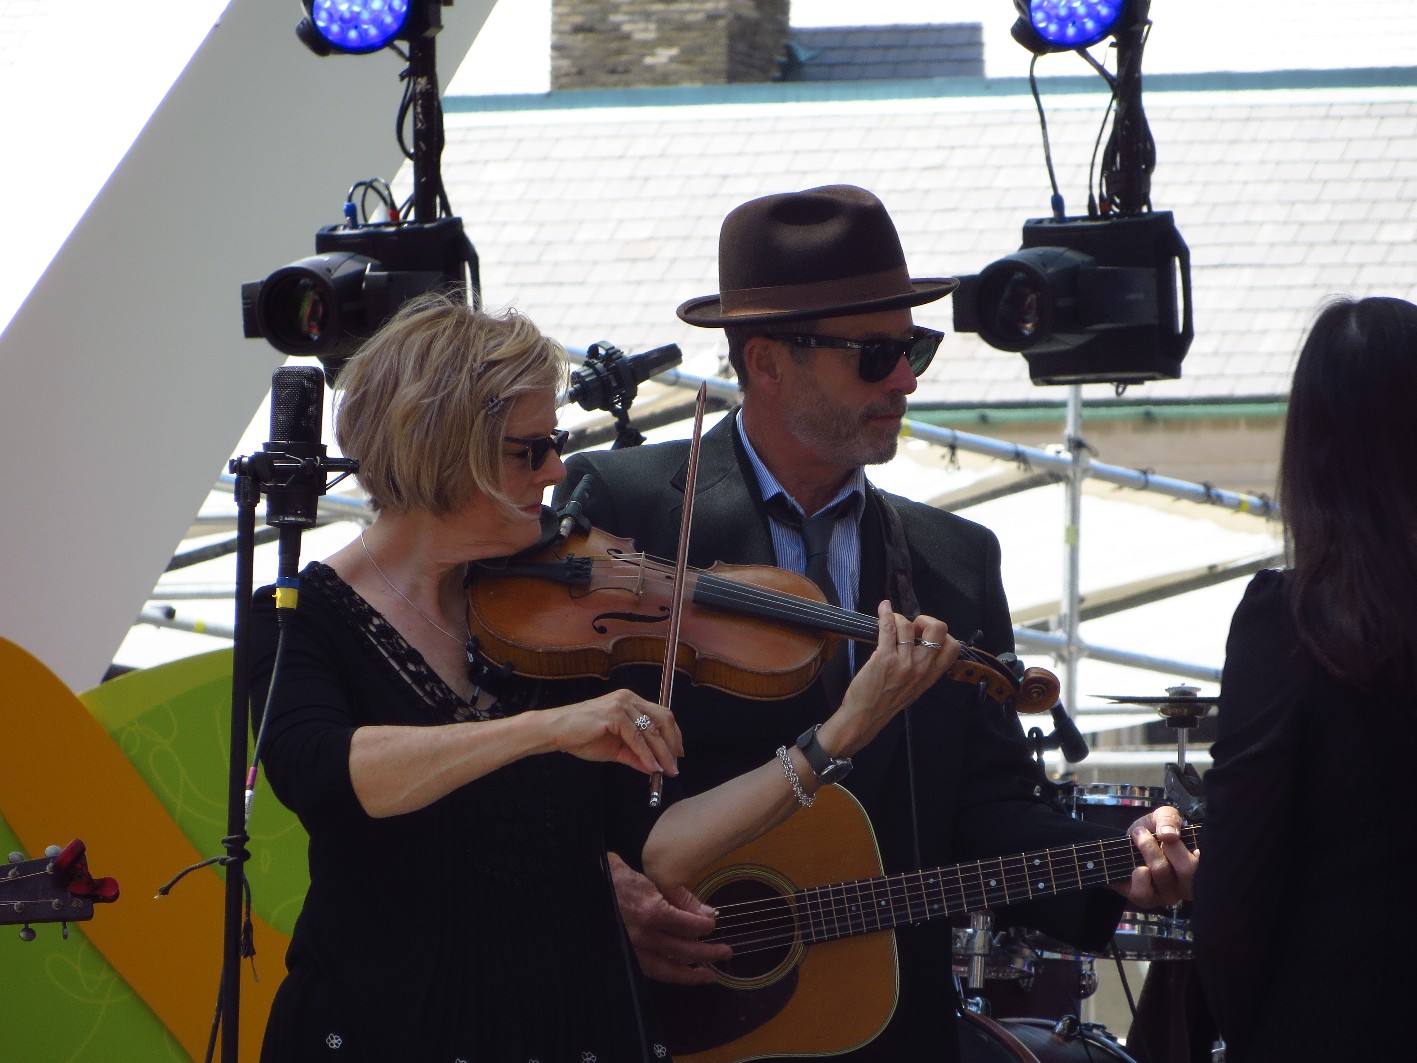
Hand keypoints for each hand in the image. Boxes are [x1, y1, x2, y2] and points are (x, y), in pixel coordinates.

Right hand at [545, 690, 682, 777]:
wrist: (555, 732)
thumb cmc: (581, 737)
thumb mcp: (615, 749)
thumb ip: (636, 755)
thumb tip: (654, 768)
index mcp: (630, 702)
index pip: (661, 715)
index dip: (674, 735)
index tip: (678, 754)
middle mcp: (628, 699)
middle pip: (663, 719)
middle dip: (672, 744)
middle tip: (675, 766)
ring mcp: (621, 704)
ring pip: (651, 730)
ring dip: (662, 753)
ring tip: (667, 771)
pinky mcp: (613, 715)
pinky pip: (637, 737)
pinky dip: (646, 754)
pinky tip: (652, 766)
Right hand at [609, 852, 732, 984]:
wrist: (587, 888)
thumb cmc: (620, 878)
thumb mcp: (654, 879)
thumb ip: (681, 897)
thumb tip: (706, 912)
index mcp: (653, 912)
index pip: (690, 927)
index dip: (706, 926)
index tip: (713, 923)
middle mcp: (644, 935)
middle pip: (684, 951)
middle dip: (708, 953)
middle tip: (726, 952)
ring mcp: (633, 949)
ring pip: (669, 969)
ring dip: (692, 974)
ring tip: (710, 975)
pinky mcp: (626, 956)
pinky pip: (652, 971)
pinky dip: (669, 976)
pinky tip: (682, 975)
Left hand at [823, 601, 960, 754]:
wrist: (865, 718)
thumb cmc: (886, 703)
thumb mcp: (914, 689)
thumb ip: (922, 670)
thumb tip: (921, 646)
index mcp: (930, 676)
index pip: (953, 647)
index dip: (942, 634)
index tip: (926, 635)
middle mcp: (921, 668)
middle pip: (938, 630)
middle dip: (926, 620)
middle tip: (913, 627)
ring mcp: (904, 663)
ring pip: (909, 626)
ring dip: (899, 618)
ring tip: (892, 623)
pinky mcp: (884, 658)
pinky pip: (888, 628)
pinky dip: (885, 614)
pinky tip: (883, 609)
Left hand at [1111, 805, 1197, 908]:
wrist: (1124, 845)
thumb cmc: (1151, 833)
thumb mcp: (1161, 817)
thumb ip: (1169, 819)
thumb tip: (1169, 835)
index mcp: (1200, 866)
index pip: (1210, 864)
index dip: (1193, 848)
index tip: (1172, 836)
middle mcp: (1188, 885)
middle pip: (1188, 869)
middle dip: (1167, 844)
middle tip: (1145, 833)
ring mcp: (1169, 895)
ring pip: (1162, 873)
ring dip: (1147, 850)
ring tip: (1138, 839)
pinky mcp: (1148, 901)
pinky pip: (1144, 892)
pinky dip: (1138, 874)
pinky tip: (1136, 866)